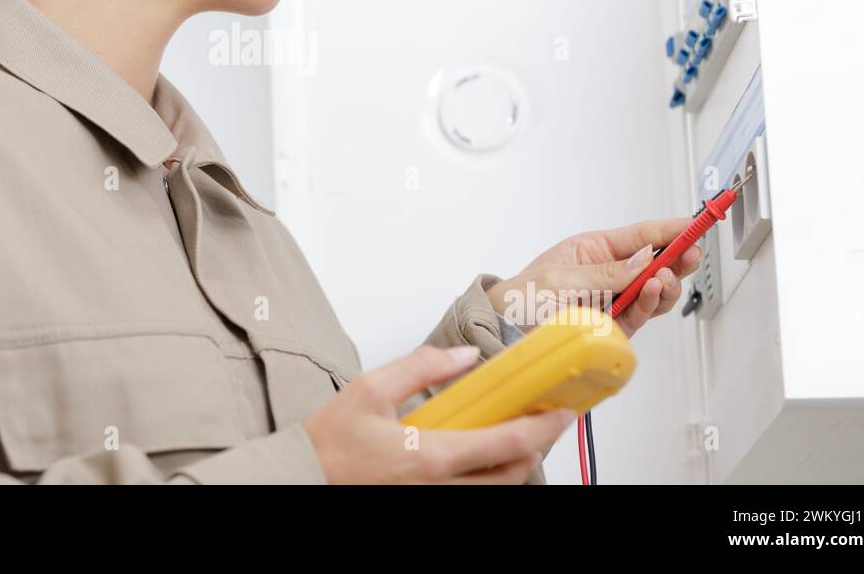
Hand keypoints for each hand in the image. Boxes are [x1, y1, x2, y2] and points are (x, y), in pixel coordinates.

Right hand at [301, 344, 576, 483]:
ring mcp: (433, 504)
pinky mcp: (425, 507)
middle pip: (513, 475)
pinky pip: (471, 497)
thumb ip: (422, 367)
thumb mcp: (370, 388)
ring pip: (496, 492)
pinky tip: (481, 459)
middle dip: (536, 448)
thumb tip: (465, 356)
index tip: (562, 412)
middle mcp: (439, 490)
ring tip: (515, 437)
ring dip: (513, 466)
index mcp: (430, 457)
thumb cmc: (329, 442)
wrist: (301, 479)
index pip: (508, 444)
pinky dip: (487, 480)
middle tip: (542, 421)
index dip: (544, 428)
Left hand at [482, 218, 701, 338]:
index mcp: (594, 250)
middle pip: (655, 264)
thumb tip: (643, 261)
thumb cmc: (522, 296)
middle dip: (676, 258)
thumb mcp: (561, 279)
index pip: (640, 236)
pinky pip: (640, 314)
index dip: (670, 230)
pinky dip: (650, 304)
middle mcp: (608, 274)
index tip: (695, 225)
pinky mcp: (613, 326)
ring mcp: (613, 300)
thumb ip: (604, 274)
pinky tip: (652, 293)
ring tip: (662, 278)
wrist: (503, 331)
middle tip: (690, 254)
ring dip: (664, 284)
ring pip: (654, 291)